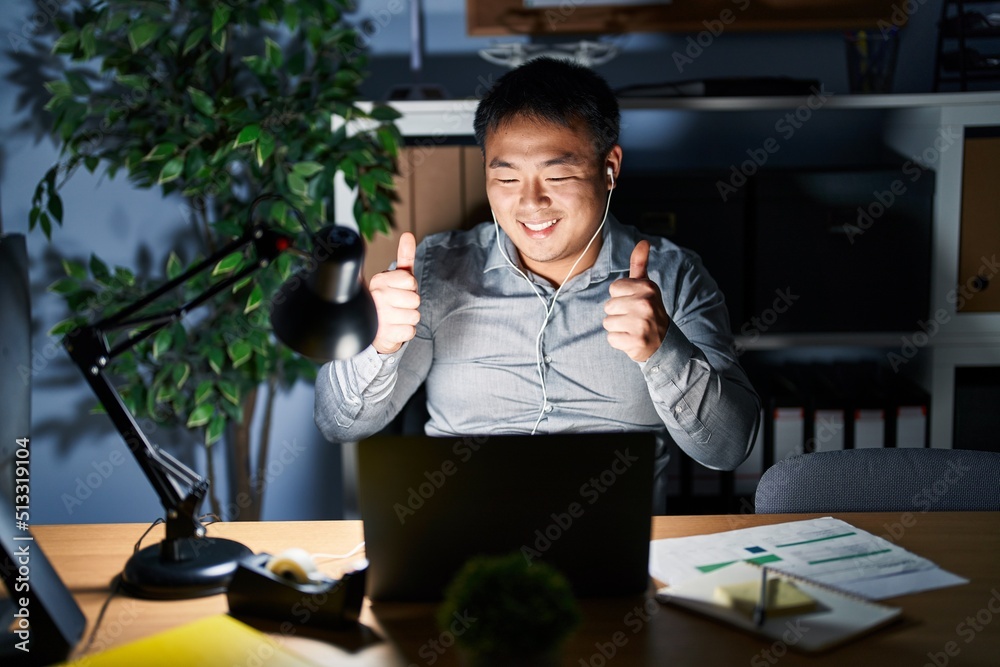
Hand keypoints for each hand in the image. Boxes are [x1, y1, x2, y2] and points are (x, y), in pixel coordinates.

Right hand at [369, 232, 419, 354]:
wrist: (370, 329)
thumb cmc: (388, 299)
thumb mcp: (395, 277)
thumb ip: (404, 257)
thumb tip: (408, 235)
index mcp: (379, 280)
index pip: (410, 280)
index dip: (410, 287)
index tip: (400, 290)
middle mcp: (377, 296)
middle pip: (415, 299)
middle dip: (411, 304)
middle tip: (398, 306)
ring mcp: (380, 316)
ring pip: (415, 316)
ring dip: (409, 319)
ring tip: (395, 317)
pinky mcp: (384, 334)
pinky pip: (411, 331)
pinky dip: (405, 331)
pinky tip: (394, 328)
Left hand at [603, 240, 669, 361]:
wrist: (665, 343)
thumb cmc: (649, 311)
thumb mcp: (647, 287)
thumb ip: (640, 264)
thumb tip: (643, 241)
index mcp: (647, 287)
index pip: (613, 288)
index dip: (620, 297)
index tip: (634, 303)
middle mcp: (645, 303)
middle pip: (608, 306)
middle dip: (618, 314)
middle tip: (634, 318)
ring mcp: (642, 323)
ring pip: (608, 323)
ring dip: (617, 328)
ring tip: (632, 329)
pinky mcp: (636, 341)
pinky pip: (611, 339)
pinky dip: (619, 342)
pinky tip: (632, 340)